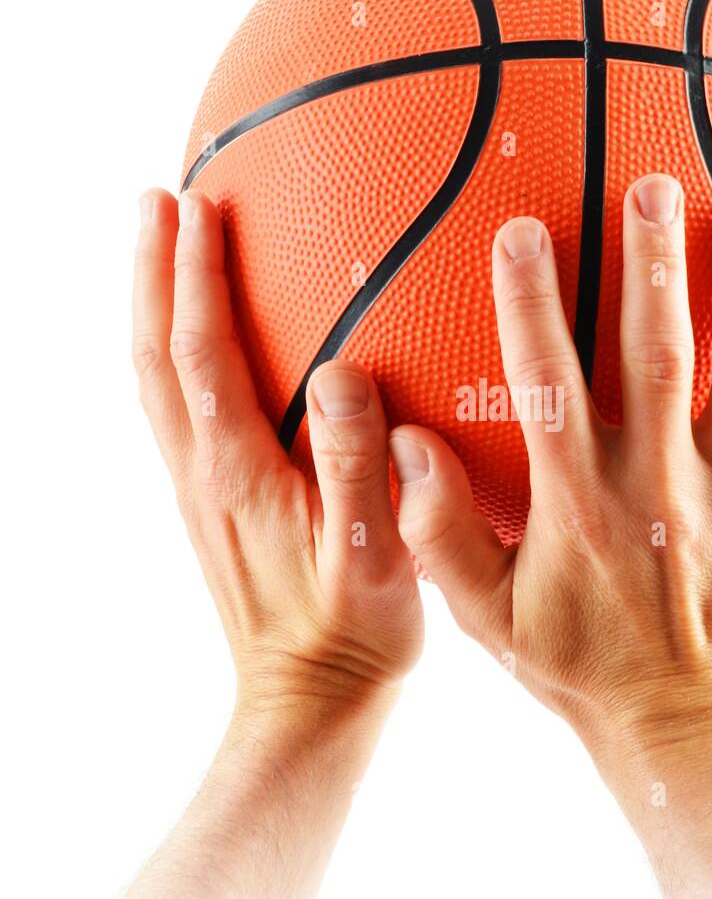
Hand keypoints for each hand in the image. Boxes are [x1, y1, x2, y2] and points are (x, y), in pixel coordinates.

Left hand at [132, 189, 422, 719]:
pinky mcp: (208, 504)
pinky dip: (169, 353)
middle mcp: (203, 472)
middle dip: (149, 270)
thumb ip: (358, 463)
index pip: (203, 353)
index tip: (199, 206)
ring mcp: (198, 489)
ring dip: (147, 305)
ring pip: (153, 379)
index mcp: (239, 473)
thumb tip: (340, 374)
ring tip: (157, 244)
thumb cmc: (353, 632)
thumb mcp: (376, 554)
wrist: (308, 699)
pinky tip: (190, 335)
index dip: (195, 275)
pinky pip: (173, 408)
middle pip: (154, 353)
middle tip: (154, 198)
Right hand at [389, 174, 711, 768]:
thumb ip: (443, 536)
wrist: (692, 724)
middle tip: (650, 185)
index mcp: (579, 501)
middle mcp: (658, 481)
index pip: (548, 383)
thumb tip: (402, 450)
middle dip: (652, 266)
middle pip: (656, 354)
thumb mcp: (491, 620)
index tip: (520, 233)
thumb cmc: (584, 669)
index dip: (532, 305)